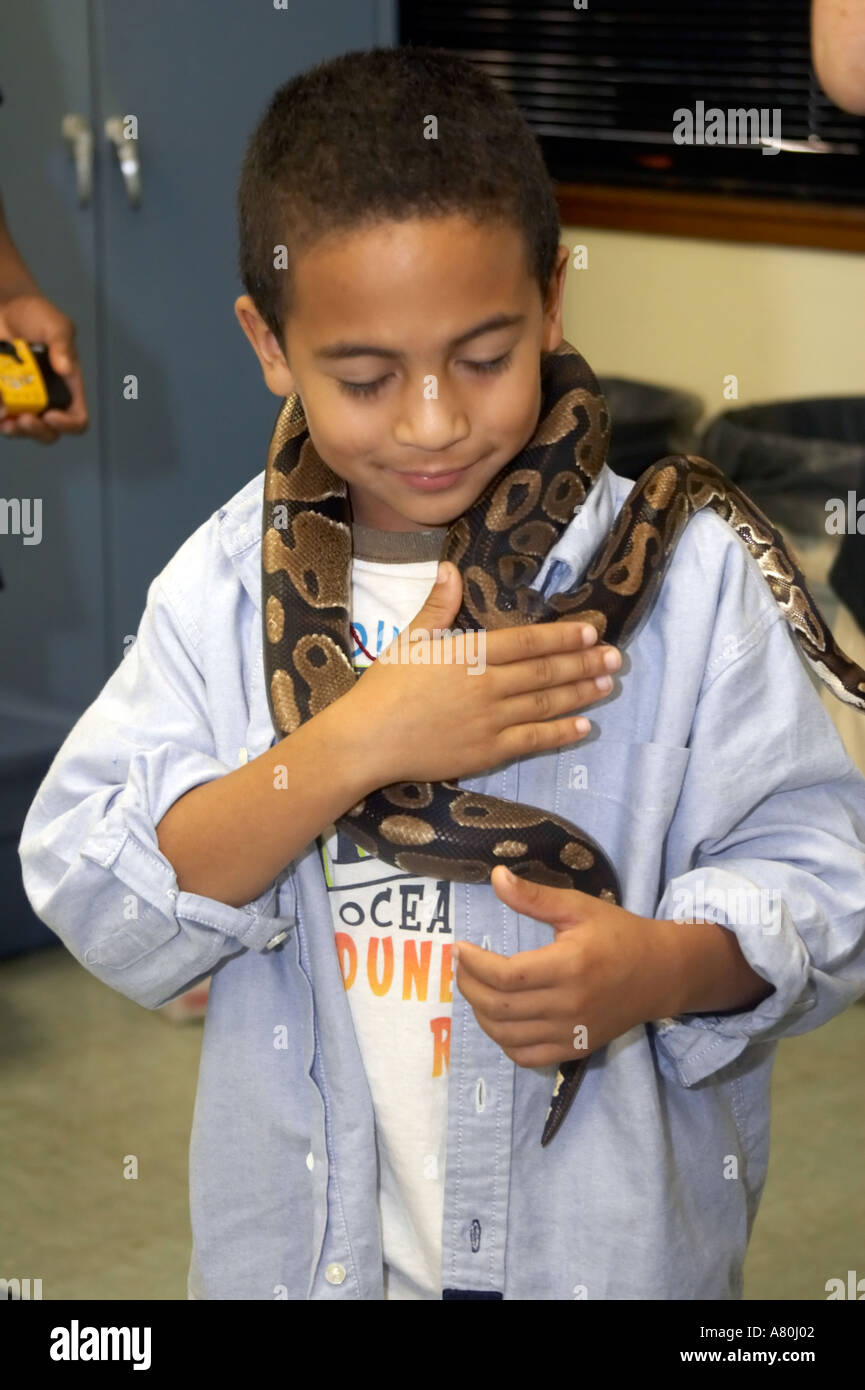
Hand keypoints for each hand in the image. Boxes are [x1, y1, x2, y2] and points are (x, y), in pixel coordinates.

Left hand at [0, 293, 88, 441]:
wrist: (3, 306)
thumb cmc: (35, 315)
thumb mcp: (56, 325)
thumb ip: (62, 344)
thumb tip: (65, 368)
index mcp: (66, 388)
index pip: (76, 418)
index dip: (68, 424)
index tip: (51, 415)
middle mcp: (46, 401)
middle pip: (47, 433)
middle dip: (35, 431)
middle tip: (23, 420)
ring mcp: (21, 401)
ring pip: (19, 430)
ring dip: (12, 429)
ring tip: (1, 413)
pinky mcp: (1, 397)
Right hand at [347, 560, 621, 789]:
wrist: (367, 741)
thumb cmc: (384, 688)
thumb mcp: (409, 640)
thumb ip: (438, 606)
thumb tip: (451, 568)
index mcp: (468, 654)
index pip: (527, 642)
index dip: (563, 636)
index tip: (592, 631)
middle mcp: (486, 686)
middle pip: (545, 672)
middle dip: (584, 663)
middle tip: (615, 657)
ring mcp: (490, 721)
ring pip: (545, 704)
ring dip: (581, 694)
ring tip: (607, 684)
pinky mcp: (487, 752)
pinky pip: (533, 741)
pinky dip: (561, 733)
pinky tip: (583, 727)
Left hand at [454, 866, 671, 1067]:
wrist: (661, 973)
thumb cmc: (618, 934)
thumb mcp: (578, 908)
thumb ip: (534, 897)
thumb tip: (494, 876)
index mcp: (569, 967)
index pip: (506, 975)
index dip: (474, 964)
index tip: (460, 948)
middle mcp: (569, 1006)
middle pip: (500, 1007)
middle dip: (469, 986)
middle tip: (461, 966)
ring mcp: (571, 1033)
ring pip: (507, 1035)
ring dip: (480, 1013)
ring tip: (474, 988)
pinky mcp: (575, 1049)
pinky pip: (526, 1057)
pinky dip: (502, 1041)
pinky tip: (497, 1018)